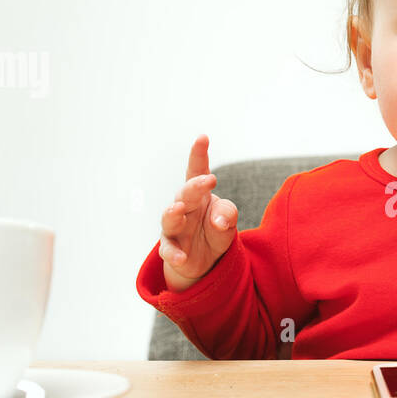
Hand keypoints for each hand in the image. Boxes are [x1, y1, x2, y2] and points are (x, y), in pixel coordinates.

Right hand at [159, 134, 238, 290]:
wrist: (207, 259)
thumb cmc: (216, 229)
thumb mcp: (228, 220)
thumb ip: (227, 214)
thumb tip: (219, 220)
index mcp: (199, 194)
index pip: (198, 171)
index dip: (199, 155)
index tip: (203, 137)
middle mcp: (184, 207)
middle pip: (185, 193)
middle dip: (194, 186)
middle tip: (208, 180)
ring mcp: (175, 228)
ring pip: (169, 218)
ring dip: (172, 213)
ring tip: (178, 209)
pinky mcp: (171, 249)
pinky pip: (168, 250)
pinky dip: (173, 254)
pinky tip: (182, 257)